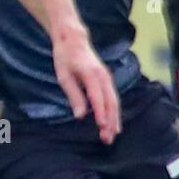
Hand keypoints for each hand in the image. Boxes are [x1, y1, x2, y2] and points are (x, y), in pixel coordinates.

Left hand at [52, 22, 120, 144]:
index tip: (102, 127)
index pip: (97, 97)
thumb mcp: (64, 77)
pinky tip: (114, 124)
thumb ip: (74, 96)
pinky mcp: (107, 80)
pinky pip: (113, 98)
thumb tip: (80, 116)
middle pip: (110, 102)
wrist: (74, 40)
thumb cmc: (65, 58)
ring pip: (114, 101)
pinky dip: (114, 112)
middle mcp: (103, 76)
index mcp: (91, 74)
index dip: (100, 113)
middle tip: (107, 139)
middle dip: (110, 121)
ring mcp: (107, 77)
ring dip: (114, 119)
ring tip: (112, 136)